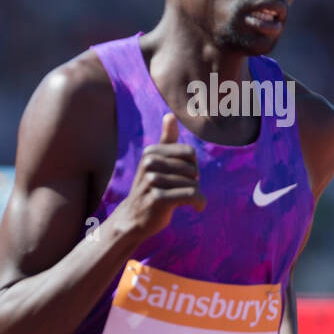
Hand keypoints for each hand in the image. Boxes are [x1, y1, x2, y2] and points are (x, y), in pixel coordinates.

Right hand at [112, 113, 206, 240]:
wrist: (133, 219)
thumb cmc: (150, 189)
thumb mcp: (155, 163)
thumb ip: (166, 140)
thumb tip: (170, 115)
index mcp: (150, 152)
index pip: (189, 153)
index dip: (192, 167)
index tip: (183, 177)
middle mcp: (148, 164)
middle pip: (192, 169)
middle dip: (192, 182)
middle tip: (180, 191)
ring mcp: (151, 181)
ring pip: (193, 183)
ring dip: (194, 195)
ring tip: (183, 201)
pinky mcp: (158, 198)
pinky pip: (192, 195)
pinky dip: (200, 203)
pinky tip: (197, 208)